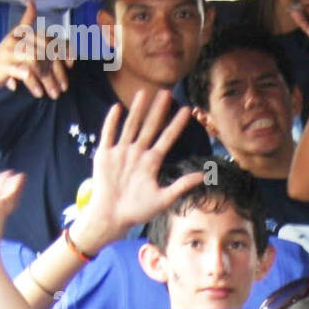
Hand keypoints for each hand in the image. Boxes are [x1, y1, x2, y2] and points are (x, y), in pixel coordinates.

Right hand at [0, 0, 74, 99]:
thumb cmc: (7, 66)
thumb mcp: (24, 55)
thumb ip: (42, 54)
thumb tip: (66, 65)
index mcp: (23, 35)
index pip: (49, 35)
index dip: (64, 48)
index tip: (71, 65)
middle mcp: (17, 40)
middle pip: (47, 50)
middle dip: (58, 71)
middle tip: (64, 88)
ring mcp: (10, 51)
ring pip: (37, 60)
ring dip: (49, 79)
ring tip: (54, 94)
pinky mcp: (4, 64)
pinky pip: (26, 72)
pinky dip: (35, 84)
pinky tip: (39, 93)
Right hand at [69, 90, 205, 250]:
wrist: (112, 217)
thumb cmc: (138, 211)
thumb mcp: (164, 198)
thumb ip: (183, 185)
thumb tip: (205, 176)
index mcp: (152, 162)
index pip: (167, 138)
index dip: (177, 124)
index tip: (187, 110)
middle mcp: (137, 153)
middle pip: (150, 126)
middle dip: (159, 110)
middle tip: (167, 91)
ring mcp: (121, 153)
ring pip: (131, 126)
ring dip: (137, 110)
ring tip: (144, 93)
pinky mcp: (104, 155)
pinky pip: (108, 135)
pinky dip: (111, 122)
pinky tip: (117, 107)